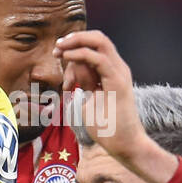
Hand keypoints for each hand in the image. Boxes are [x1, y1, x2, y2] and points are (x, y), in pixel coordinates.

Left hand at [54, 30, 177, 182]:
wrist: (123, 144)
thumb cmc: (106, 127)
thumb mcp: (87, 100)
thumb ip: (82, 82)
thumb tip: (72, 68)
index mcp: (111, 71)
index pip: (94, 46)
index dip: (75, 46)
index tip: (58, 55)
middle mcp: (117, 67)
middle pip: (98, 38)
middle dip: (75, 37)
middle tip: (57, 46)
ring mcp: (119, 72)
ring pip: (100, 41)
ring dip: (76, 43)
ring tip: (60, 53)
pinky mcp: (118, 81)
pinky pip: (98, 58)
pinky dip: (81, 54)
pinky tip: (67, 57)